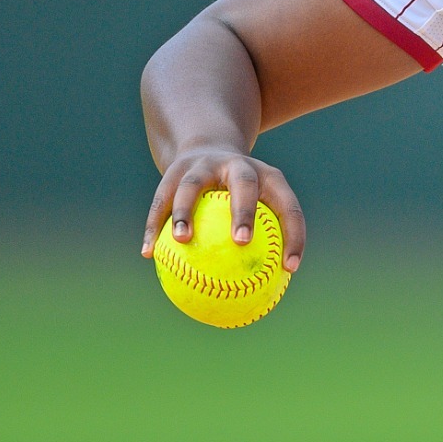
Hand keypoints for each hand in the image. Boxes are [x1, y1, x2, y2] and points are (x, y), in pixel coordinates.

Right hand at [140, 149, 305, 271]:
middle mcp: (237, 165)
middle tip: (242, 241)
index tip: (289, 268)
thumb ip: (264, 243)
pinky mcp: (174, 170)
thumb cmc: (239, 195)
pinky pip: (161, 200)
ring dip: (186, 212)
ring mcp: (203, 165)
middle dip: (244, 210)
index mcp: (267, 177)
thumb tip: (267, 294)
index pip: (288, 205)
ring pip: (192, 187)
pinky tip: (148, 253)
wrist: (208, 147)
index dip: (294, 234)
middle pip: (244, 183)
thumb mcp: (259, 207)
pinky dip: (154, 225)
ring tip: (182, 240)